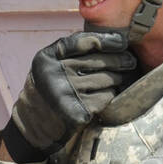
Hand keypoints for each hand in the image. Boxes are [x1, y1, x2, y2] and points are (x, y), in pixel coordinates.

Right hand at [2, 31, 136, 160]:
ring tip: (121, 78)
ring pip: (107, 79)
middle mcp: (54, 74)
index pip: (85, 41)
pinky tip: (109, 94)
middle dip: (120, 60)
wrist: (32, 125)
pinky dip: (111, 95)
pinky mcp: (77, 112)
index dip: (107, 40)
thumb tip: (109, 38)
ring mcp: (66, 94)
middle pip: (100, 60)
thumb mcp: (48, 64)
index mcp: (47, 58)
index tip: (121, 42)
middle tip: (130, 61)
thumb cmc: (47, 89)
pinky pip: (106, 97)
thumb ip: (70, 50)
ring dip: (118, 78)